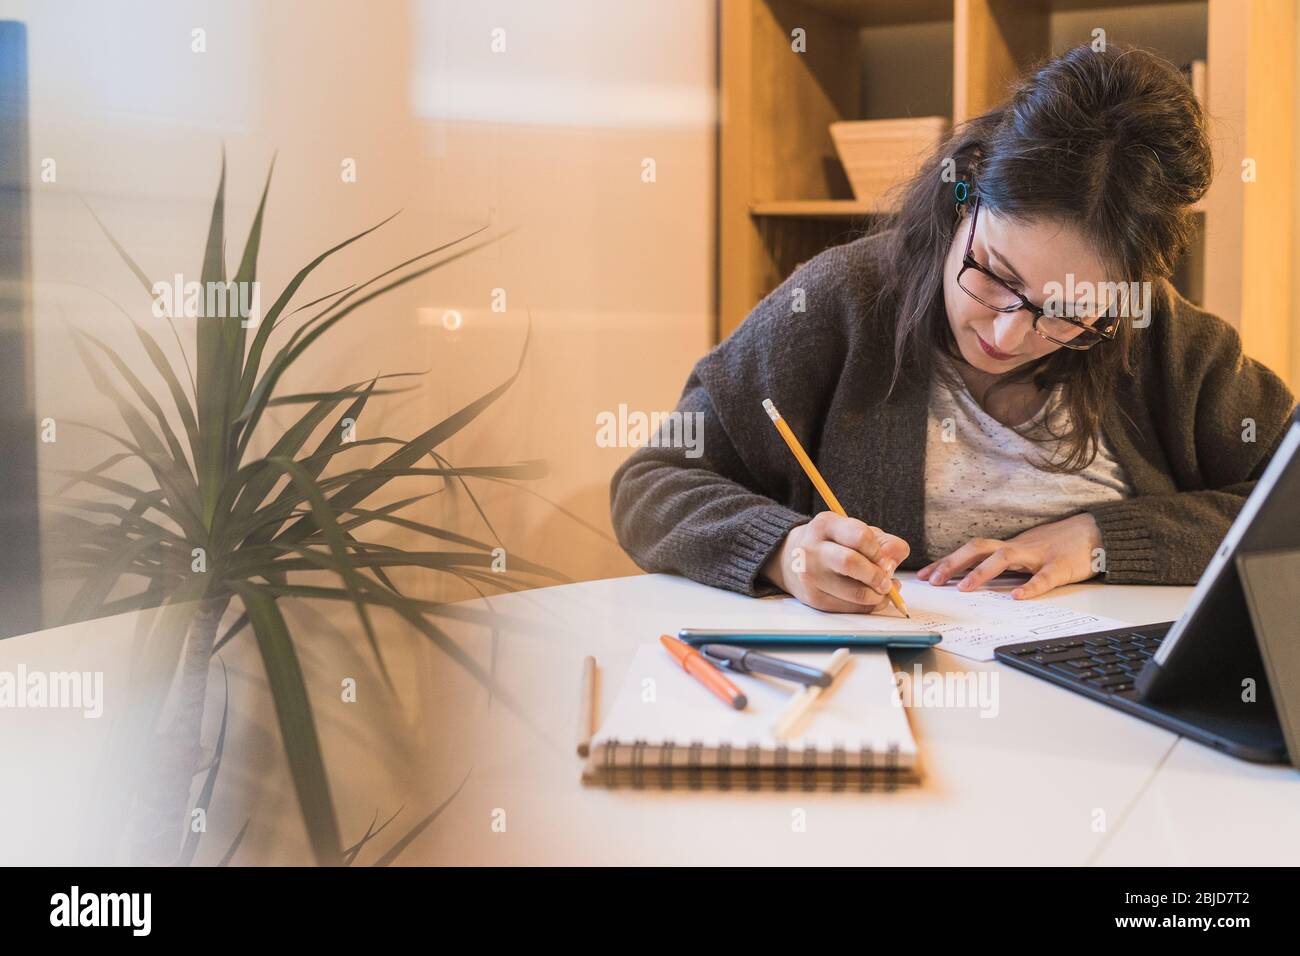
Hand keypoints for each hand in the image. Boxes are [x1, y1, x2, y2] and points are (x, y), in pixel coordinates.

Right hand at [761, 511, 909, 612]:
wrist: (793, 559)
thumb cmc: (834, 544)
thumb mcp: (857, 531)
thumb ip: (885, 543)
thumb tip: (894, 562)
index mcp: (825, 525)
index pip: (860, 536)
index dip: (879, 551)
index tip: (884, 559)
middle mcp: (812, 549)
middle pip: (851, 563)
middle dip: (877, 575)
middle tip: (887, 580)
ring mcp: (811, 576)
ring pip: (855, 593)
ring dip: (878, 595)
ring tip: (883, 589)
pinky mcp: (815, 599)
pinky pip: (852, 608)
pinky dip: (869, 605)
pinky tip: (872, 597)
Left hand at [916, 512, 1102, 599]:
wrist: (1096, 532)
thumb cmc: (1056, 545)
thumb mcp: (1025, 553)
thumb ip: (1002, 565)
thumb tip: (971, 581)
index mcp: (1008, 547)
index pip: (970, 551)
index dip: (946, 562)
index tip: (922, 575)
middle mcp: (1018, 548)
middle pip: (979, 548)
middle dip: (953, 563)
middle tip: (932, 581)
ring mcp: (1038, 554)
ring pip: (1005, 558)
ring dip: (982, 572)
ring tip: (964, 588)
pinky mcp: (1061, 565)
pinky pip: (1044, 577)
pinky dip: (1030, 587)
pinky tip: (1017, 597)